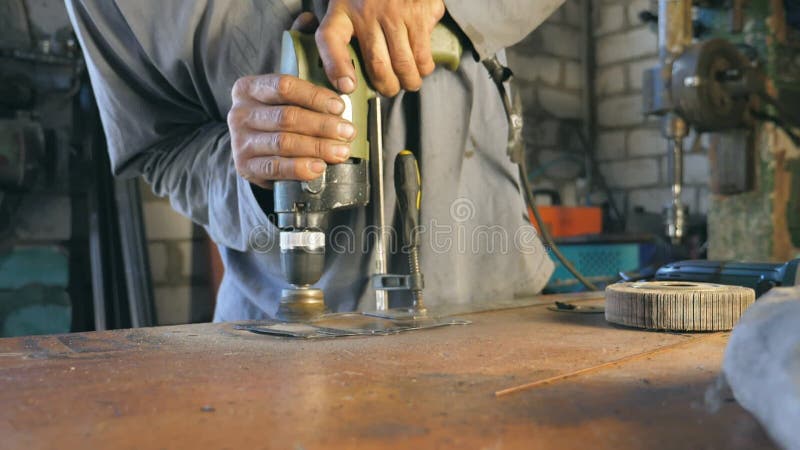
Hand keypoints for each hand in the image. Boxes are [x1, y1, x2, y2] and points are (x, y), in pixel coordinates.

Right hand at [228, 13, 355, 187]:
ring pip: (284, 143)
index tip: (340, 104)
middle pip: (287, 117)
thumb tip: (308, 18)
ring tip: (340, 151)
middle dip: (323, 125)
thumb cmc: (274, 114)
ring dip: (317, 148)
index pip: (283, 86)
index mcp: (248, 88)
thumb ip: (296, 54)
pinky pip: (276, 168)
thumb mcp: (281, 88)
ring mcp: (241, 142)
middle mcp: (239, 113)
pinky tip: (318, 168)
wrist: (252, 150)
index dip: (315, 95)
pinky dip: (300, 169)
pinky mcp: (246, 167)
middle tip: (348, 131)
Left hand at [316, 0, 445, 96]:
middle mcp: (366, 11)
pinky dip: (424, 66)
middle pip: (376, 63)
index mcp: (341, 9)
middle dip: (386, 86)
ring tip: (410, 82)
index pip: (330, 38)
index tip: (347, 87)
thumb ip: (340, 29)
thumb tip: (339, 66)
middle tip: (390, 89)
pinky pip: (422, 52)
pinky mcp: (418, 13)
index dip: (336, 67)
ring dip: (409, 80)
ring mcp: (394, 12)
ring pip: (403, 63)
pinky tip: (422, 66)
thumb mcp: (347, 2)